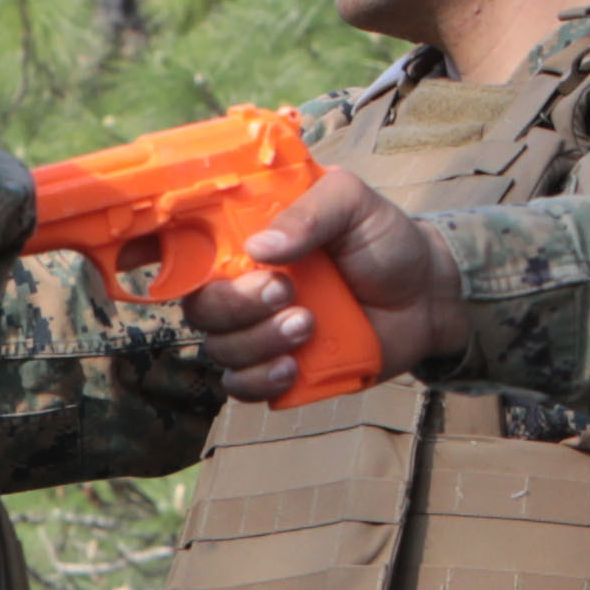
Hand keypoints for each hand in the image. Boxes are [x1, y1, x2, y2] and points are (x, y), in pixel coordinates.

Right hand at [190, 161, 464, 400]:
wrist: (427, 297)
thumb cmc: (385, 241)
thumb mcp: (353, 203)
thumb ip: (310, 212)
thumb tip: (259, 247)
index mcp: (249, 240)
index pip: (188, 247)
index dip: (162, 256)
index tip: (170, 260)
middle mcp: (244, 286)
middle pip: (200, 307)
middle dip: (236, 305)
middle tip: (286, 291)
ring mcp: (260, 331)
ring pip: (221, 349)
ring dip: (258, 341)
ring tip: (308, 324)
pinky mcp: (279, 369)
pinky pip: (242, 386)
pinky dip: (260, 380)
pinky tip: (293, 366)